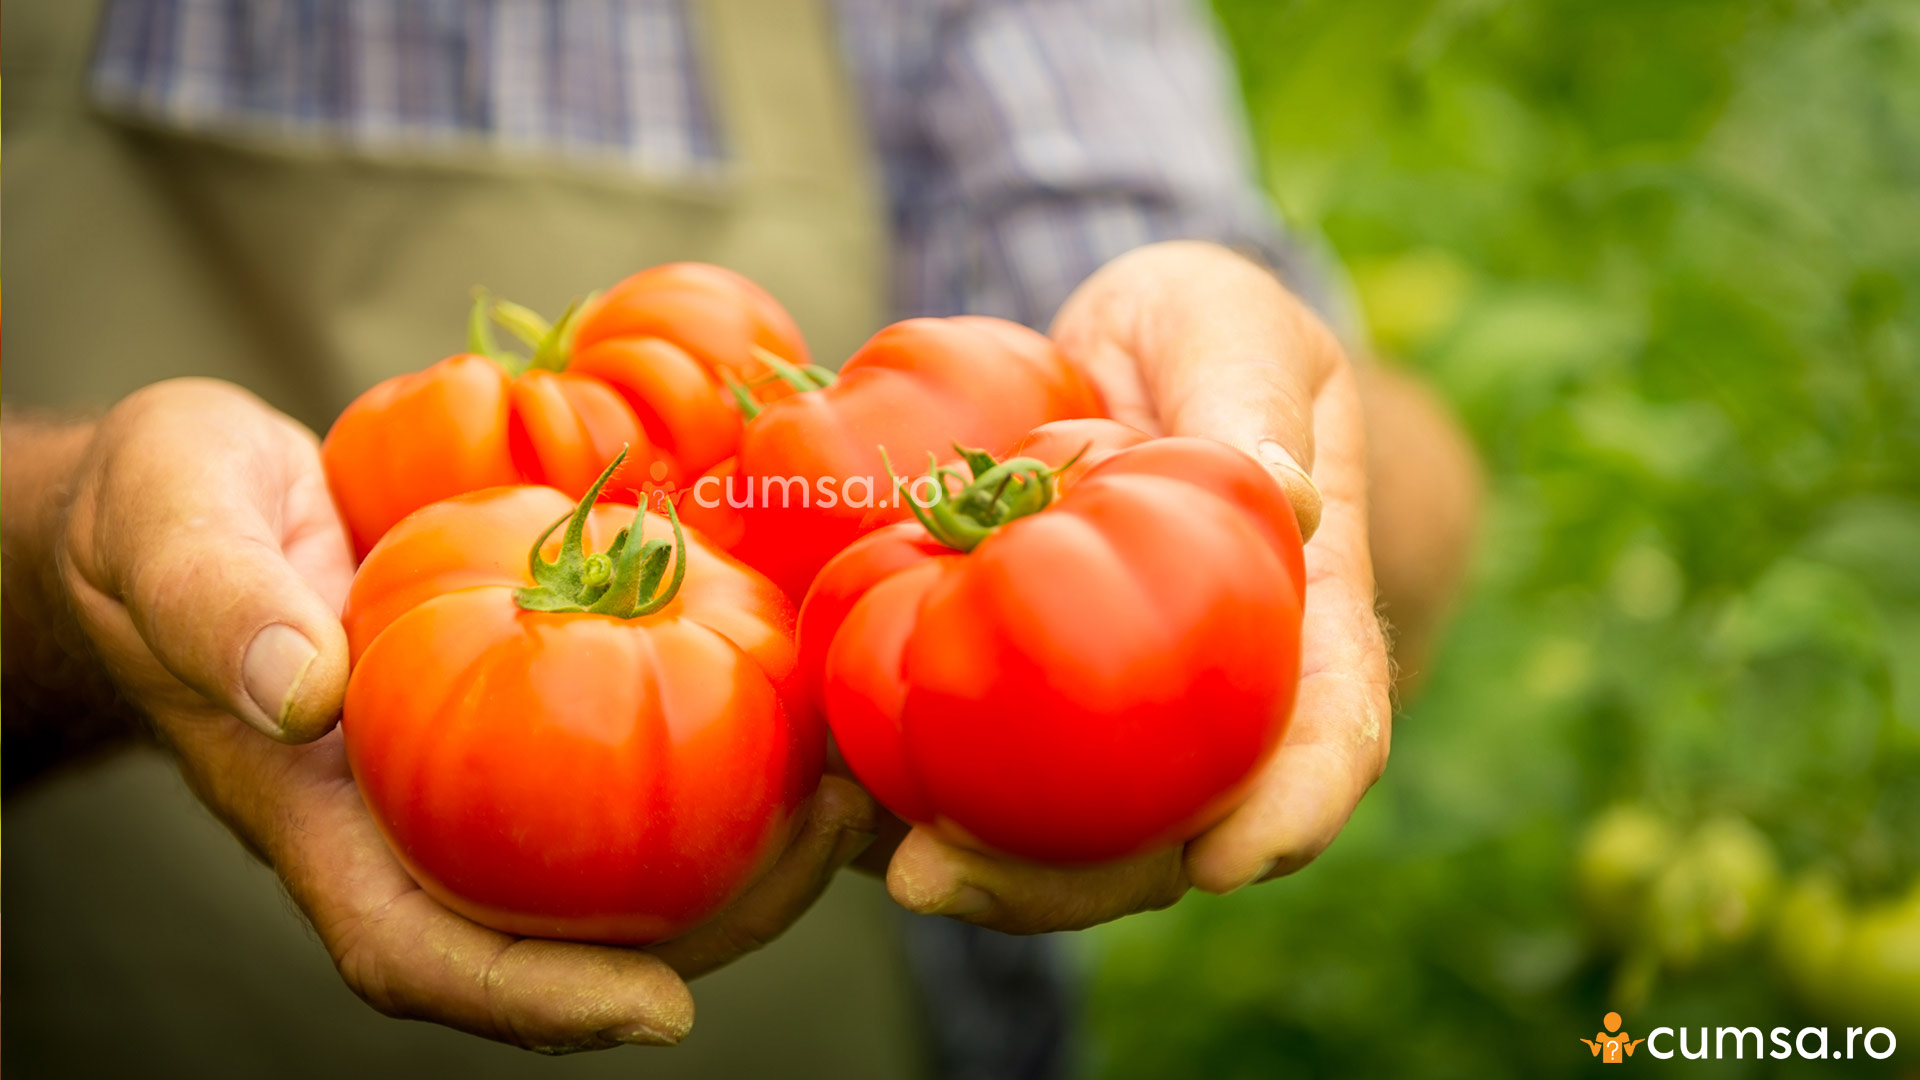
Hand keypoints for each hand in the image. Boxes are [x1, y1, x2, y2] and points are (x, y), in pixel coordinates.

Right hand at [30, 378, 874, 1050]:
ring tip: (848, 784)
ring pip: (622, 863)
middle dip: (708, 923)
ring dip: (746, 847)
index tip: (659, 1011)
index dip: (539, 1001)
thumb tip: (300, 690)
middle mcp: (423, 821)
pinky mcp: (532, 705)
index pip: (424, 953)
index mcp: (327, 819)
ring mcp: (483, 775)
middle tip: (827, 841)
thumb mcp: (172, 526)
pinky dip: (726, 742)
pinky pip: (635, 757)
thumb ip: (217, 603)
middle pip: (565, 934)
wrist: (203, 495)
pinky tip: (804, 691)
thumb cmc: (170, 516)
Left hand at [882, 241, 1392, 931]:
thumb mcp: (1229, 325)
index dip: (1294, 807)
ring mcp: (1108, 719)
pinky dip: (898, 799)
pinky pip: (964, 772)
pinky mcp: (1009, 705)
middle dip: (1066, 886)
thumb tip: (1288, 494)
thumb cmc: (1197, 337)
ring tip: (880, 864)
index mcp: (1301, 618)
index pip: (1330, 730)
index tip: (1229, 861)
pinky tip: (830, 797)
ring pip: (1060, 838)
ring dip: (974, 873)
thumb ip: (1249, 397)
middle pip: (1164, 833)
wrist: (1111, 360)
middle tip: (946, 877)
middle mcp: (1209, 702)